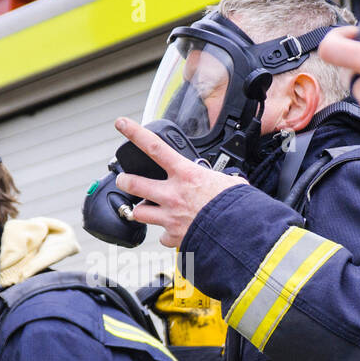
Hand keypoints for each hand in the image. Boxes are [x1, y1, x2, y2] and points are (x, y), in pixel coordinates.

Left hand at [112, 117, 245, 248]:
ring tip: (147, 208)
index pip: (155, 147)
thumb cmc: (236, 207)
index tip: (121, 123)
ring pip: (138, 212)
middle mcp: (173, 194)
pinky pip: (161, 237)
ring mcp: (170, 216)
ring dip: (141, 210)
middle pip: (133, 183)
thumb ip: (223, 179)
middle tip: (124, 179)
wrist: (239, 234)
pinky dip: (165, 235)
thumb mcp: (230, 183)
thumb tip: (232, 181)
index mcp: (187, 174)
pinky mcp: (173, 236)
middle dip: (124, 180)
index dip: (134, 133)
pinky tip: (172, 232)